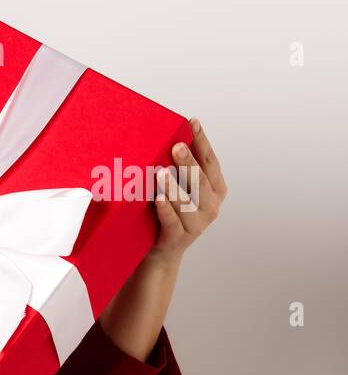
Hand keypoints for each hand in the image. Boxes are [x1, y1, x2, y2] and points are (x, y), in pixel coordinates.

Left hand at [147, 117, 226, 268]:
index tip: (192, 122)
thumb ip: (178, 169)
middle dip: (188, 162)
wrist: (160, 252)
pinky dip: (166, 209)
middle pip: (200, 179)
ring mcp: (197, 223)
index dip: (201, 142)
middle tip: (176, 146)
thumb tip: (165, 136)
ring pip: (188, 202)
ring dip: (174, 186)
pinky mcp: (180, 238)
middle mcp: (211, 205)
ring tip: (161, 173)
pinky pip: (173, 222)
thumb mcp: (178, 189)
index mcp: (215, 189)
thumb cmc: (168, 213)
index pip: (210, 161)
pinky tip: (159, 198)